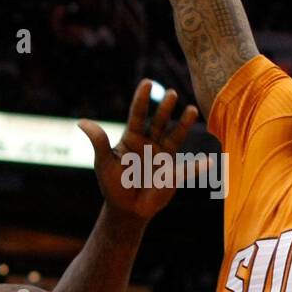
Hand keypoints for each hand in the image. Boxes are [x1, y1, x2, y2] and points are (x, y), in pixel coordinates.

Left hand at [79, 80, 198, 220]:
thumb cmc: (113, 184)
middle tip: (171, 93)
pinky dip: (197, 167)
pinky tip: (209, 161)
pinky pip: (186, 169)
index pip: (138, 115)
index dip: (142, 99)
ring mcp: (163, 156)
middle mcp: (150, 143)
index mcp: (132, 138)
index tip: (147, 83)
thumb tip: (81, 122)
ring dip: (184, 124)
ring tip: (192, 109)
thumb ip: (99, 142)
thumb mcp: (103, 163)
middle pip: (159, 121)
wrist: (126, 208)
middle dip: (165, 108)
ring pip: (175, 137)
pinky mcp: (173, 173)